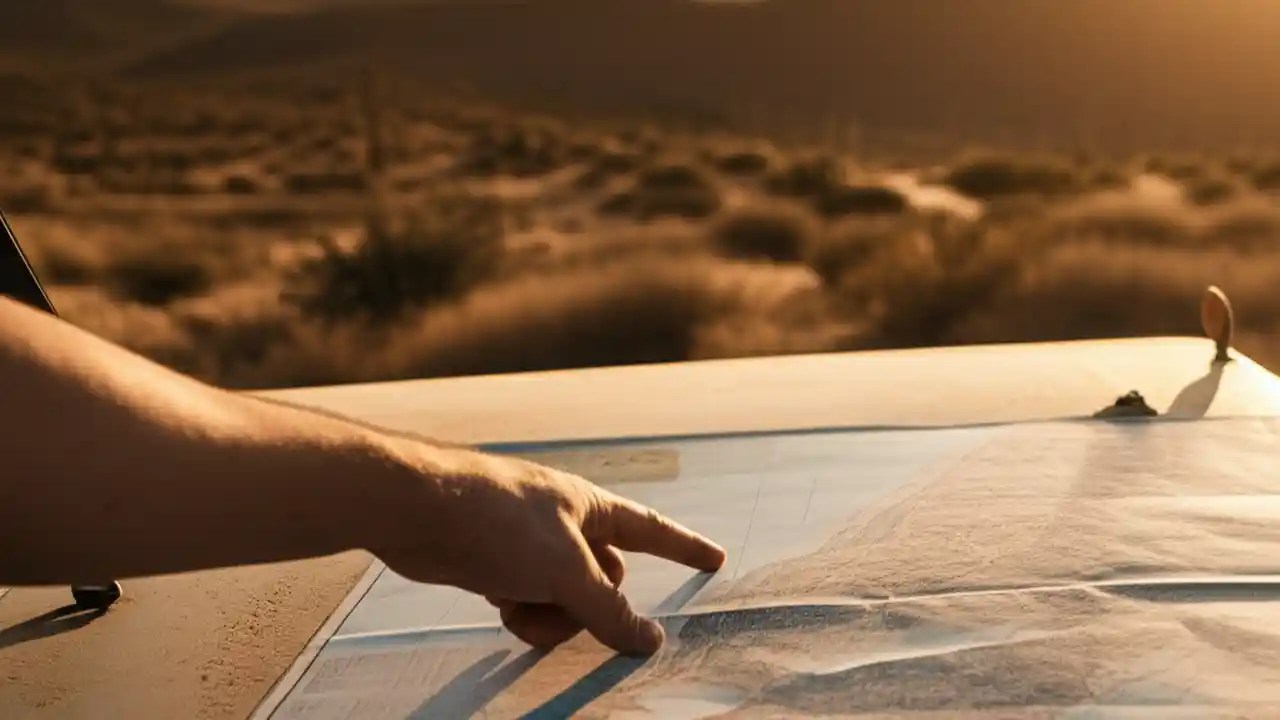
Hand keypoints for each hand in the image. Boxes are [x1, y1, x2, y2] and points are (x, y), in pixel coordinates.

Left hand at [375, 450, 725, 655]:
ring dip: (550, 617)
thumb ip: (609, 610)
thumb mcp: (565, 569)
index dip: (684, 548)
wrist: (416, 509)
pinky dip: (521, 613)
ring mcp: (530, 544)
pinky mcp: (497, 562)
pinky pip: (530, 602)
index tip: (714, 559)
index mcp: (592, 507)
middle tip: (563, 606)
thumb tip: (651, 640)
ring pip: (566, 600)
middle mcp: (566, 523)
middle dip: (588, 607)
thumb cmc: (497, 521)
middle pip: (606, 583)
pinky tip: (497, 603)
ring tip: (519, 605)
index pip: (652, 531)